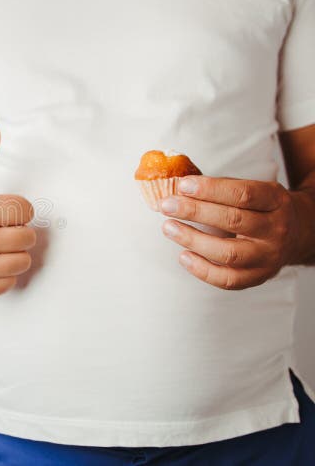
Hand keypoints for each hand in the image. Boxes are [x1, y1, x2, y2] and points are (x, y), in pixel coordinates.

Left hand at [159, 176, 300, 289]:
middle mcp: (275, 229)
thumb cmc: (262, 207)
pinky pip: (228, 280)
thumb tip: (180, 186)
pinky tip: (183, 255)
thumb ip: (222, 188)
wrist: (298, 232)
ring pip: (228, 253)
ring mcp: (268, 256)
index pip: (243, 194)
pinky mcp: (258, 276)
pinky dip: (202, 269)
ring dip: (193, 240)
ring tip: (169, 228)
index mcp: (275, 201)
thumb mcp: (254, 189)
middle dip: (194, 212)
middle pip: (232, 221)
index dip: (210, 189)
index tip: (183, 185)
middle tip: (166, 205)